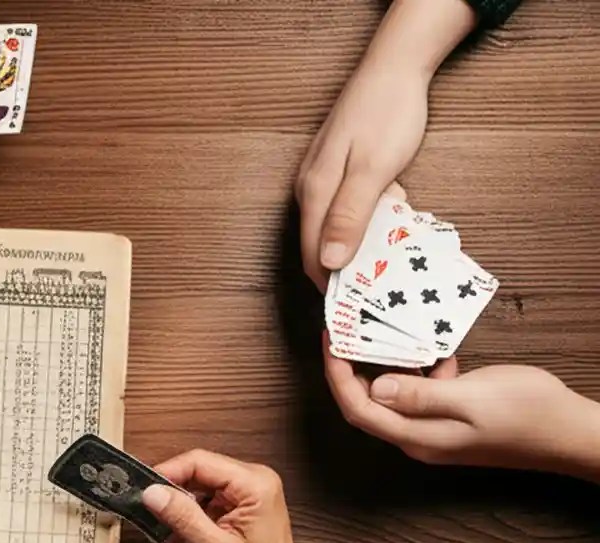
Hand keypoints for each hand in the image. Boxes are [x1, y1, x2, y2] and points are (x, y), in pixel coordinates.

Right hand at [141, 450, 308, 542]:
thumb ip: (182, 516)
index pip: (198, 462)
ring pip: (189, 509)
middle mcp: (251, 488)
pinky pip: (197, 524)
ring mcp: (242, 505)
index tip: (143, 494)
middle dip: (172, 523)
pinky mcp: (234, 520)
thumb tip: (152, 491)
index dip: (165, 475)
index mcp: (255, 485)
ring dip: (177, 542)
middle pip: (191, 487)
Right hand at [295, 0, 477, 289]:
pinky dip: (369, 218)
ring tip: (396, 243)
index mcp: (315, 192)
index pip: (313, 254)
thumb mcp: (373, 170)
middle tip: (383, 283)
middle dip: (349, 266)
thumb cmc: (386, 115)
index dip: (331, 285)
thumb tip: (330, 262)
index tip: (355, 310)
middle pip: (321, 243)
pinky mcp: (336, 170)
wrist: (393, 68)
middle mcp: (310, 188)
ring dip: (363, 240)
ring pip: (336, 226)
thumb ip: (350, 217)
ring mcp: (321, 178)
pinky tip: (393, 210)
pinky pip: (346, 208)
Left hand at [324, 340, 599, 477]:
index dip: (337, 377)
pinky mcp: (452, 422)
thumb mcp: (473, 397)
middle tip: (343, 333)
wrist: (572, 434)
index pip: (359, 409)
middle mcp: (420, 440)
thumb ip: (422, 394)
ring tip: (375, 334)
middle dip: (349, 371)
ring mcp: (436, 433)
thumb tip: (377, 388)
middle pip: (367, 407)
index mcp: (419, 437)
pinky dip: (417, 373)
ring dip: (381, 368)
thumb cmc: (529, 413)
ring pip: (392, 399)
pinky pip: (419, 396)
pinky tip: (432, 353)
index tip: (330, 341)